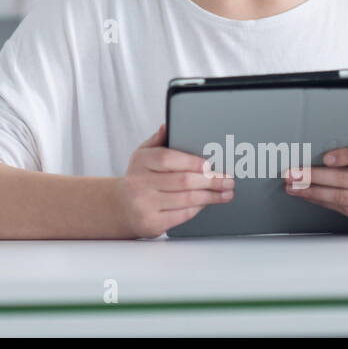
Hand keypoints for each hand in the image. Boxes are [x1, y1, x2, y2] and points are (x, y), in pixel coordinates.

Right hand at [113, 123, 235, 238]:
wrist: (119, 208)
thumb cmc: (138, 178)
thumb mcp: (142, 156)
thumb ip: (157, 140)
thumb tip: (168, 125)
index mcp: (141, 161)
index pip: (168, 159)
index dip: (192, 162)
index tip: (211, 165)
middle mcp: (140, 183)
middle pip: (183, 181)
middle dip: (211, 181)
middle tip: (228, 180)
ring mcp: (145, 205)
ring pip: (187, 199)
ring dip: (211, 196)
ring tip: (226, 193)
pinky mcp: (152, 223)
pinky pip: (183, 215)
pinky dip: (199, 208)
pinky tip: (208, 202)